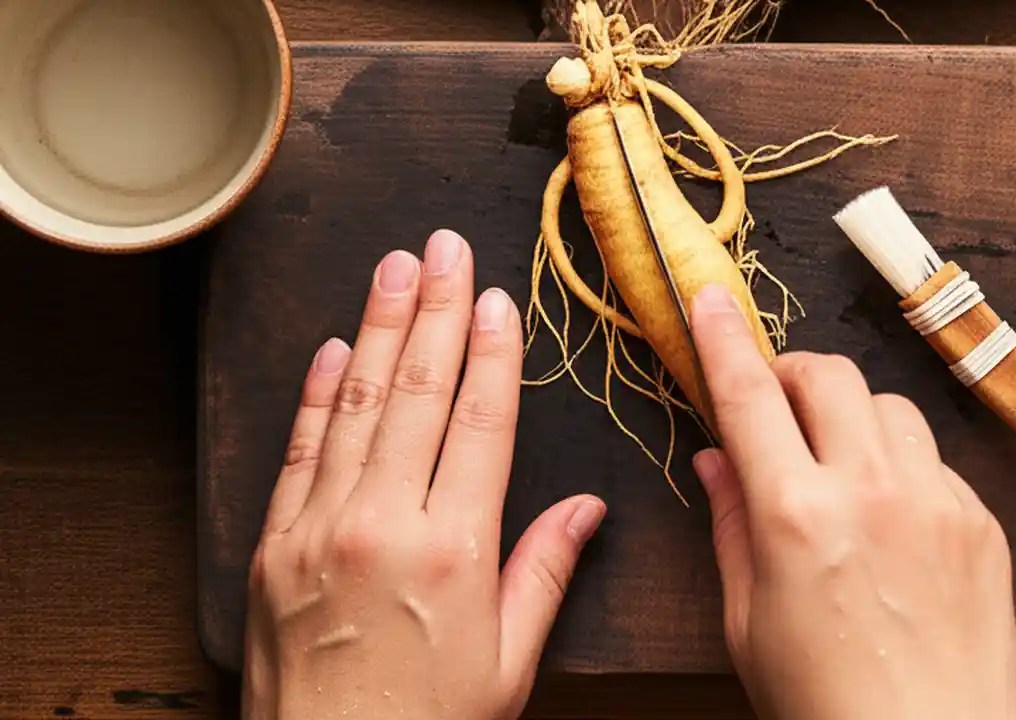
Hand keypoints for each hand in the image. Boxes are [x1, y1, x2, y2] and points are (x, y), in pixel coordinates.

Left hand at [242, 231, 605, 719]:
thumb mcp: (511, 662)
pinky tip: (329, 346)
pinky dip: (314, 393)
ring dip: (374, 327)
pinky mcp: (274, 544)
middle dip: (433, 309)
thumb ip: (545, 571)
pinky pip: (298, 449)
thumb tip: (588, 510)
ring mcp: (319, 527)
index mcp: (455, 550)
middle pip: (415, 392)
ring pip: (353, 403)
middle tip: (443, 246)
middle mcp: (384, 523)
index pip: (480, 422)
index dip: (492, 353)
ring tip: (392, 267)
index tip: (497, 298)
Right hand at [689, 284, 1015, 719]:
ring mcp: (935, 501)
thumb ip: (730, 524)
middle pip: (827, 375)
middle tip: (773, 404)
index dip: (723, 339)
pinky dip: (900, 465)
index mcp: (794, 516)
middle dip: (791, 373)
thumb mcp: (746, 622)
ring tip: (836, 465)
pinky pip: (933, 458)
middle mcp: (869, 491)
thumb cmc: (824, 705)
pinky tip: (889, 518)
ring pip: (888, 404)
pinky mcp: (981, 521)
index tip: (710, 299)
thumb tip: (715, 458)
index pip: (748, 395)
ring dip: (851, 415)